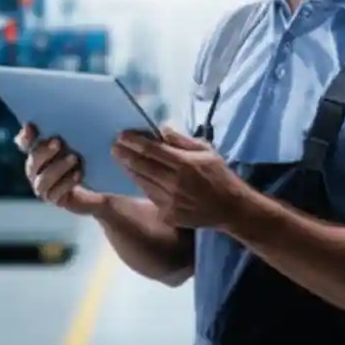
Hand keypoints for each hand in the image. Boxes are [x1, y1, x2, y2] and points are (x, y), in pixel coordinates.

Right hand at [16, 123, 106, 215]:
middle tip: (58, 142)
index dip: (25, 137)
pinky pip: (54, 194)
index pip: (25, 143)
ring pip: (42, 180)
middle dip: (43, 151)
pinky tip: (78, 174)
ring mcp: (45, 186)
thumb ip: (80, 129)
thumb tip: (82, 114)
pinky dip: (66, 183)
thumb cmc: (96, 155)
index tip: (31, 127)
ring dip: (56, 168)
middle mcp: (38, 169)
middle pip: (32, 161)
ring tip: (74, 159)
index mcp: (42, 150)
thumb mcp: (90, 139)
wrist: (109, 184)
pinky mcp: (57, 199)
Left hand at [112, 127, 251, 228]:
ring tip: (120, 160)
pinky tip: (137, 178)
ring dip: (130, 171)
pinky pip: (151, 197)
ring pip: (143, 183)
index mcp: (185, 164)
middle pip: (142, 167)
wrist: (231, 208)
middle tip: (114, 147)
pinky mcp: (169, 214)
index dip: (135, 142)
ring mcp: (170, 201)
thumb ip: (182, 140)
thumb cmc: (219, 175)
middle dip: (125, 155)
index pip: (153, 150)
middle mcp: (175, 183)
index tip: (121, 135)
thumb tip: (162, 130)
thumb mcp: (207, 150)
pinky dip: (143, 186)